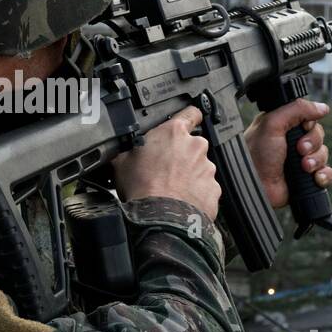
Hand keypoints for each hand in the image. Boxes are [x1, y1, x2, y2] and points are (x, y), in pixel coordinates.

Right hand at [113, 105, 220, 219]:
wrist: (160, 218)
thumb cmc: (142, 187)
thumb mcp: (121, 161)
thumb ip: (128, 149)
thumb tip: (117, 149)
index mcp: (174, 132)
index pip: (190, 113)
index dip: (187, 118)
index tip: (183, 125)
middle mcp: (195, 146)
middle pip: (192, 145)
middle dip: (181, 155)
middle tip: (164, 168)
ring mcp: (207, 168)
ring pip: (199, 168)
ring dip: (188, 175)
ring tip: (170, 188)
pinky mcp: (213, 189)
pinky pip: (205, 188)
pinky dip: (195, 193)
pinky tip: (179, 200)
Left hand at [244, 99, 331, 208]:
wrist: (255, 187)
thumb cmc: (256, 156)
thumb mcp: (273, 123)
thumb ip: (297, 109)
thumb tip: (322, 108)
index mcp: (281, 126)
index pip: (308, 118)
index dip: (309, 124)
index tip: (303, 128)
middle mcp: (290, 142)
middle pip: (318, 135)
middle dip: (313, 143)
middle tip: (299, 149)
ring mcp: (298, 160)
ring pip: (323, 153)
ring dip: (316, 159)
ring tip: (303, 167)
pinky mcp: (305, 177)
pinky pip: (326, 172)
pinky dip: (323, 174)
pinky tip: (314, 177)